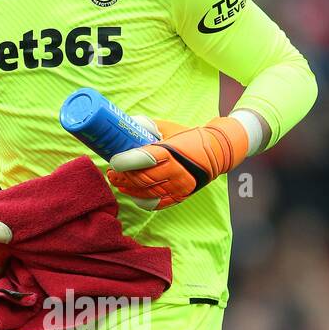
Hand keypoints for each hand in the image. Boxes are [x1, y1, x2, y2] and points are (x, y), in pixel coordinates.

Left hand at [107, 116, 249, 209]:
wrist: (216, 153)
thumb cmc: (189, 138)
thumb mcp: (169, 128)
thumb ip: (148, 128)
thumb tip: (126, 126)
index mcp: (172, 152)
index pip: (145, 159)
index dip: (126, 162)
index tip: (114, 161)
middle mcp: (176, 172)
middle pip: (143, 178)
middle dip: (123, 177)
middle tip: (111, 172)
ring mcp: (179, 187)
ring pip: (147, 193)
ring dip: (128, 188)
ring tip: (117, 182)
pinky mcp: (180, 197)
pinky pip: (156, 204)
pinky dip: (141, 200)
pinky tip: (131, 193)